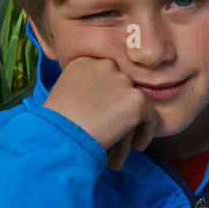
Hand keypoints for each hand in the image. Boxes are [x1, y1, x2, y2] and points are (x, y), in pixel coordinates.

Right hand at [42, 56, 160, 169]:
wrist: (59, 137)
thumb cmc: (56, 126)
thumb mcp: (66, 97)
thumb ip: (88, 90)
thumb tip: (105, 102)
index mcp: (85, 61)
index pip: (106, 76)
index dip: (108, 98)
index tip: (101, 116)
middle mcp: (105, 65)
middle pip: (122, 88)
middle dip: (119, 110)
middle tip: (113, 132)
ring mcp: (122, 81)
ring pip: (135, 103)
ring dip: (130, 124)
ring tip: (122, 146)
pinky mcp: (136, 100)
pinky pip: (152, 117)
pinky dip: (147, 132)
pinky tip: (137, 146)